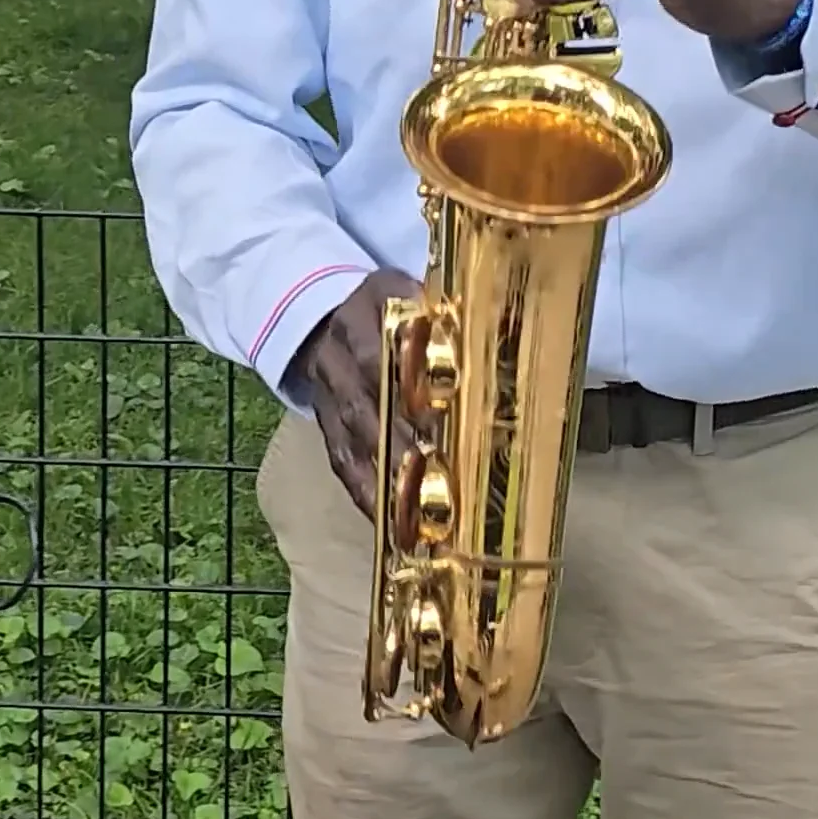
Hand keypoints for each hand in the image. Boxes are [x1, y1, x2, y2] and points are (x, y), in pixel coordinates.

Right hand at [289, 270, 427, 520]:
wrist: (320, 314)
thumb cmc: (390, 310)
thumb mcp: (411, 292)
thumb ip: (445, 311)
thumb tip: (498, 330)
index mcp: (369, 311)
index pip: (387, 347)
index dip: (411, 380)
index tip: (445, 410)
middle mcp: (343, 353)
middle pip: (370, 399)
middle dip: (404, 437)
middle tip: (441, 469)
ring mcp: (330, 392)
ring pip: (356, 436)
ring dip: (388, 473)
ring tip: (421, 508)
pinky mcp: (326, 426)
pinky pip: (342, 463)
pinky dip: (367, 496)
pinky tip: (393, 526)